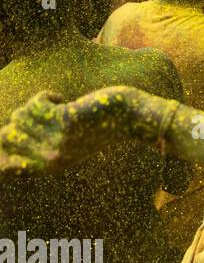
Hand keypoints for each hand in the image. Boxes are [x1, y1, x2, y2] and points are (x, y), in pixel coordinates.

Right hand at [0, 87, 137, 175]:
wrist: (131, 119)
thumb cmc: (97, 127)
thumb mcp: (66, 144)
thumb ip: (36, 146)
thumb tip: (1, 137)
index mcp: (49, 167)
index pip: (4, 167)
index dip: (0, 148)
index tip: (5, 135)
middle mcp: (51, 159)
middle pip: (5, 135)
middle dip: (20, 119)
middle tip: (44, 114)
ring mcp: (59, 141)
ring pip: (19, 115)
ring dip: (36, 105)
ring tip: (57, 106)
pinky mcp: (66, 122)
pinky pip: (35, 104)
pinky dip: (45, 96)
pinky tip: (61, 98)